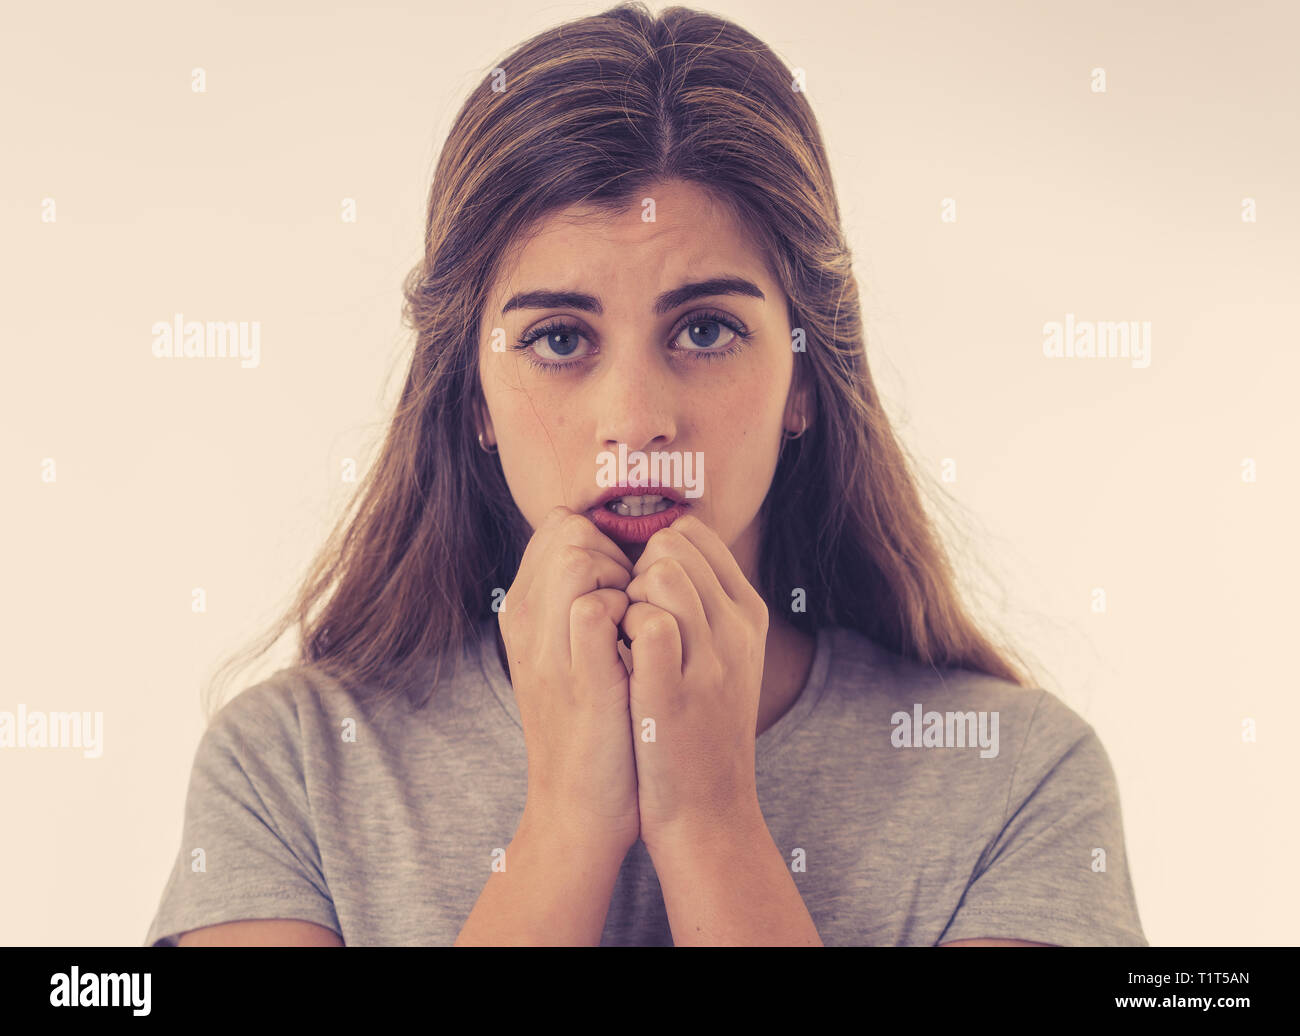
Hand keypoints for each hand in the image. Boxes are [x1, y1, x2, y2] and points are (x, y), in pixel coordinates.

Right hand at [499, 506, 639, 856]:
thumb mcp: (569, 652)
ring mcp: (547, 646)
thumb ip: (579, 599)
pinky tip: (643, 646)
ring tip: (635, 625)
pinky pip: (599, 604)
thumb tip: (614, 550)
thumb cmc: (591, 725)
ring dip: (622, 578)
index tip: (624, 585)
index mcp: (521, 610)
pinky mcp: (579, 674)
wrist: (580, 807)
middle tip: (633, 607)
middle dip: (615, 554)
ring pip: (578, 555)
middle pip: (568, 530)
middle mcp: (524, 621)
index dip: (601, 541)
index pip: (558, 526)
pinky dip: (631, 612)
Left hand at [619, 513, 769, 855]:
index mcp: (749, 613)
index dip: (652, 551)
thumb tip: (663, 548)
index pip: (694, 533)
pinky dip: (620, 630)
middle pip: (673, 544)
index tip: (641, 592)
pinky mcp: (676, 689)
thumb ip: (704, 602)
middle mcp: (737, 627)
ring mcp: (711, 657)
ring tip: (624, 640)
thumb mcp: (724, 658)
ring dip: (627, 597)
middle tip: (630, 619)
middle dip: (636, 570)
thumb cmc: (699, 729)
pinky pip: (646, 620)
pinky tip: (618, 661)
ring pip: (661, 572)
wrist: (706, 812)